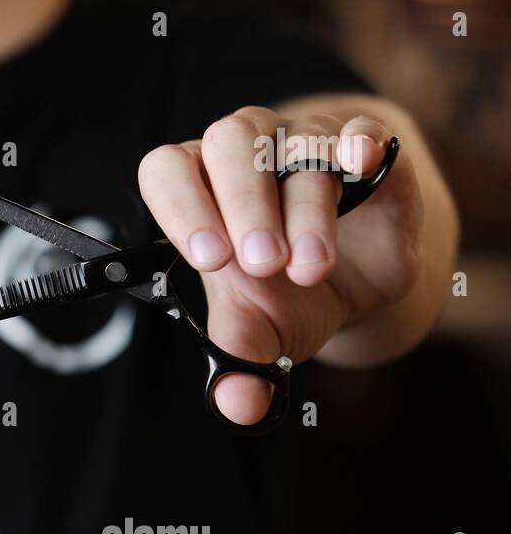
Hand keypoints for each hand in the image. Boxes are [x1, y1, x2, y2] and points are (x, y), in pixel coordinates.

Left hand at [138, 106, 422, 424]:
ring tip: (309, 268)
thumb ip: (241, 360)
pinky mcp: (366, 146)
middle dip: (243, 206)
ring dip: (301, 208)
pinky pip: (360, 127)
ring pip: (294, 147)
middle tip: (261, 265)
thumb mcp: (264, 329)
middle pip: (229, 145)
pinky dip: (357, 140)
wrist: (360, 276)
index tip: (207, 257)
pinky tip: (355, 164)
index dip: (181, 206)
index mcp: (201, 189)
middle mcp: (246, 154)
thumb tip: (237, 406)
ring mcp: (304, 142)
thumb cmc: (289, 292)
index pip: (168, 170)